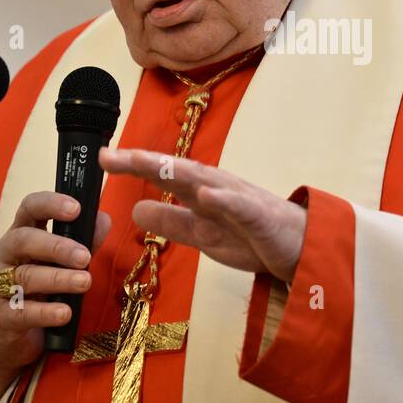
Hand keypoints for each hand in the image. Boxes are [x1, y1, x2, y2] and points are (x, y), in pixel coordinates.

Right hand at [0, 192, 109, 400]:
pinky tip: (65, 313)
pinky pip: (22, 312)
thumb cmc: (38, 290)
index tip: (76, 208)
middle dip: (56, 246)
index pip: (30, 208)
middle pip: (23, 240)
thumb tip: (104, 219)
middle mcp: (6, 256)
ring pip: (25, 277)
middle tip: (84, 257)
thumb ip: (82, 242)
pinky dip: (46, 312)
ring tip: (84, 282)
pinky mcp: (2, 317)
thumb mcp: (59, 263)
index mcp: (22, 235)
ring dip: (58, 279)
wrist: (7, 336)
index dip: (50, 204)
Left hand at [98, 148, 306, 283]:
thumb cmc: (253, 236)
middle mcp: (216, 188)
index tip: (101, 158)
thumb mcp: (202, 234)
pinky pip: (238, 207)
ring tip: (143, 163)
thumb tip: (136, 208)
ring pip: (202, 181)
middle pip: (174, 170)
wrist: (301, 248)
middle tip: (108, 154)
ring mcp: (238, 200)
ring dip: (174, 170)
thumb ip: (171, 222)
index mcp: (201, 192)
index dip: (132, 166)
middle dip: (142, 161)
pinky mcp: (259, 217)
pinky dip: (221, 199)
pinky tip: (204, 194)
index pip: (161, 175)